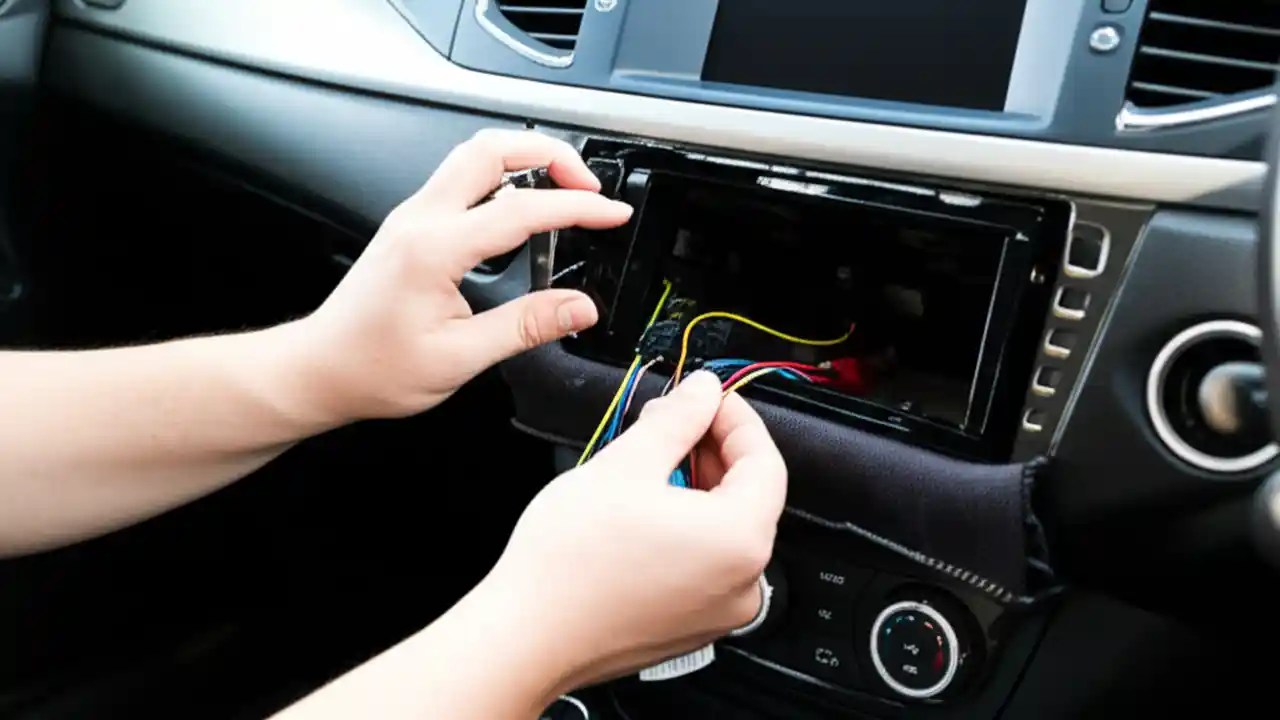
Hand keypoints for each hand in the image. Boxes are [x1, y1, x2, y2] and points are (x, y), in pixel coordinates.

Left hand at [292, 129, 632, 421]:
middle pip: (492, 149)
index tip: (611, 214)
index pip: (521, 209)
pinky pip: (463, 180)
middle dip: (550, 154)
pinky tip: (525, 209)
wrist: (322, 369)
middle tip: (588, 186)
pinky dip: (505, 179)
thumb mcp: (460, 358)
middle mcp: (421, 219)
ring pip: (475, 155)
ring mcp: (414, 216)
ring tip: (565, 190)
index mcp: (433, 249)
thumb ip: (526, 327)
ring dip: (526, 159)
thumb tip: (579, 308)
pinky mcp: (414, 225)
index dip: (576, 207)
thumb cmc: (374, 368)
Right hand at [477, 371, 788, 694]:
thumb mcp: (627, 464)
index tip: (707, 397)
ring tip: (649, 461)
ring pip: (725, 528)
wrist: (526, 637)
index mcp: (740, 539)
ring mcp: (719, 610)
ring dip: (697, 485)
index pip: (764, 461)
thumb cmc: (570, 560)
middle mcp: (743, 582)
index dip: (735, 418)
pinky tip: (646, 507)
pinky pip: (706, 562)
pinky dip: (687, 527)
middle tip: (670, 420)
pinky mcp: (692, 625)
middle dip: (711, 449)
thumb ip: (678, 419)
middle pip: (748, 495)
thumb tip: (704, 392)